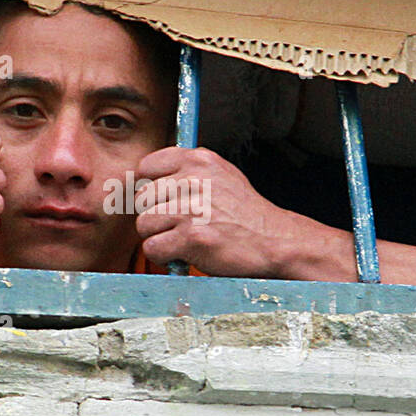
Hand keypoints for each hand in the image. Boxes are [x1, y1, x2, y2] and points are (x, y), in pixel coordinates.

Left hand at [134, 146, 304, 277]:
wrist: (274, 241)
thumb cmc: (245, 214)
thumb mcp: (221, 176)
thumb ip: (188, 171)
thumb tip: (148, 178)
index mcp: (199, 160)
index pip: (146, 166)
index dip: (151, 188)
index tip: (163, 201)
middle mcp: (194, 179)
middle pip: (142, 198)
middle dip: (155, 215)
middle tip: (178, 226)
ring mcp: (192, 208)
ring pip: (144, 224)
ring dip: (158, 237)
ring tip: (182, 240)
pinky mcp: (192, 237)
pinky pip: (152, 247)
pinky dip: (164, 256)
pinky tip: (183, 254)